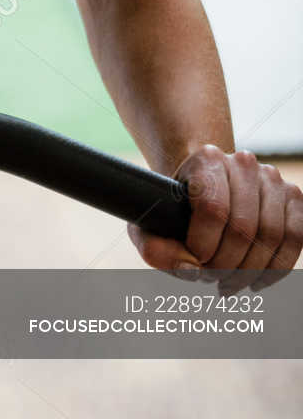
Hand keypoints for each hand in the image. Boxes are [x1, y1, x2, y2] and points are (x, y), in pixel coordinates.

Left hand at [128, 144, 302, 289]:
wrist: (206, 192)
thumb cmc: (178, 212)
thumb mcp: (153, 225)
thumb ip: (154, 248)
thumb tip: (190, 269)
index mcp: (207, 159)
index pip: (212, 208)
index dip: (204, 245)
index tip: (194, 260)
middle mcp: (243, 162)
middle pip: (243, 227)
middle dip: (226, 265)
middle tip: (212, 279)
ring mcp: (273, 179)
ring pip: (272, 235)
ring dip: (250, 272)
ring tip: (230, 282)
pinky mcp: (294, 198)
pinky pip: (295, 239)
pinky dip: (276, 269)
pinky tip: (255, 282)